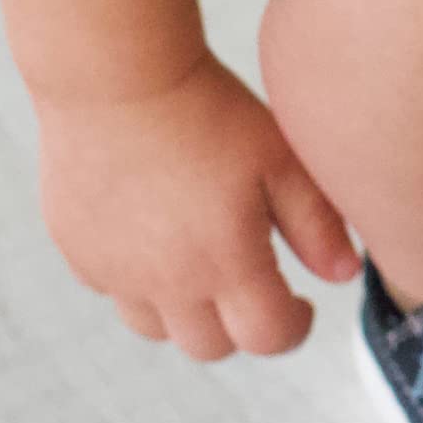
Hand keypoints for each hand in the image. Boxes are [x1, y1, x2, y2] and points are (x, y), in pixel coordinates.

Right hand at [36, 54, 359, 358]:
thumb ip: (318, 225)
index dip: (293, 328)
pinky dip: (140, 283)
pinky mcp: (77, 250)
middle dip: (241, 327)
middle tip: (256, 287)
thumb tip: (345, 275)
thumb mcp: (281, 161)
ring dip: (188, 314)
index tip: (301, 302)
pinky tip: (156, 238)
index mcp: (225, 262)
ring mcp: (114, 271)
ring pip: (157, 330)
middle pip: (211, 348)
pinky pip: (113, 292)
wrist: (114, 75)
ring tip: (205, 266)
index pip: (266, 338)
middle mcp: (165, 281)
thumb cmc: (209, 111)